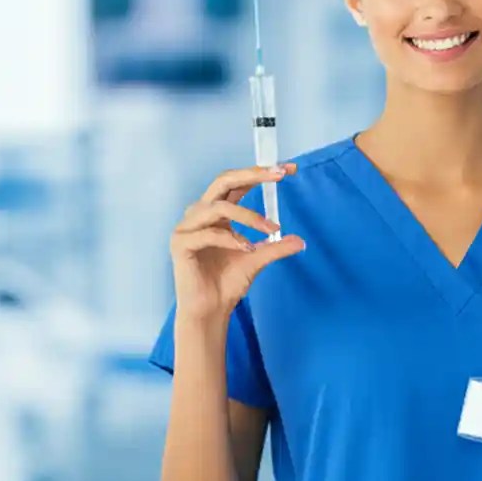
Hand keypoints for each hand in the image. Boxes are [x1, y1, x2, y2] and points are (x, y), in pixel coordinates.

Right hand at [169, 163, 304, 323]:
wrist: (210, 310)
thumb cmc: (227, 284)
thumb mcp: (257, 260)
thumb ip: (275, 248)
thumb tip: (301, 241)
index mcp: (217, 212)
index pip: (238, 184)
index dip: (261, 173)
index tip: (289, 169)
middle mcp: (200, 213)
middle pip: (223, 180)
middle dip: (252, 175)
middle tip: (278, 175)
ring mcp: (188, 227)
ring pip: (218, 206)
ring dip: (248, 215)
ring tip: (270, 230)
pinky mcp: (181, 243)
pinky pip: (209, 233)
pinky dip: (232, 239)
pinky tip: (247, 249)